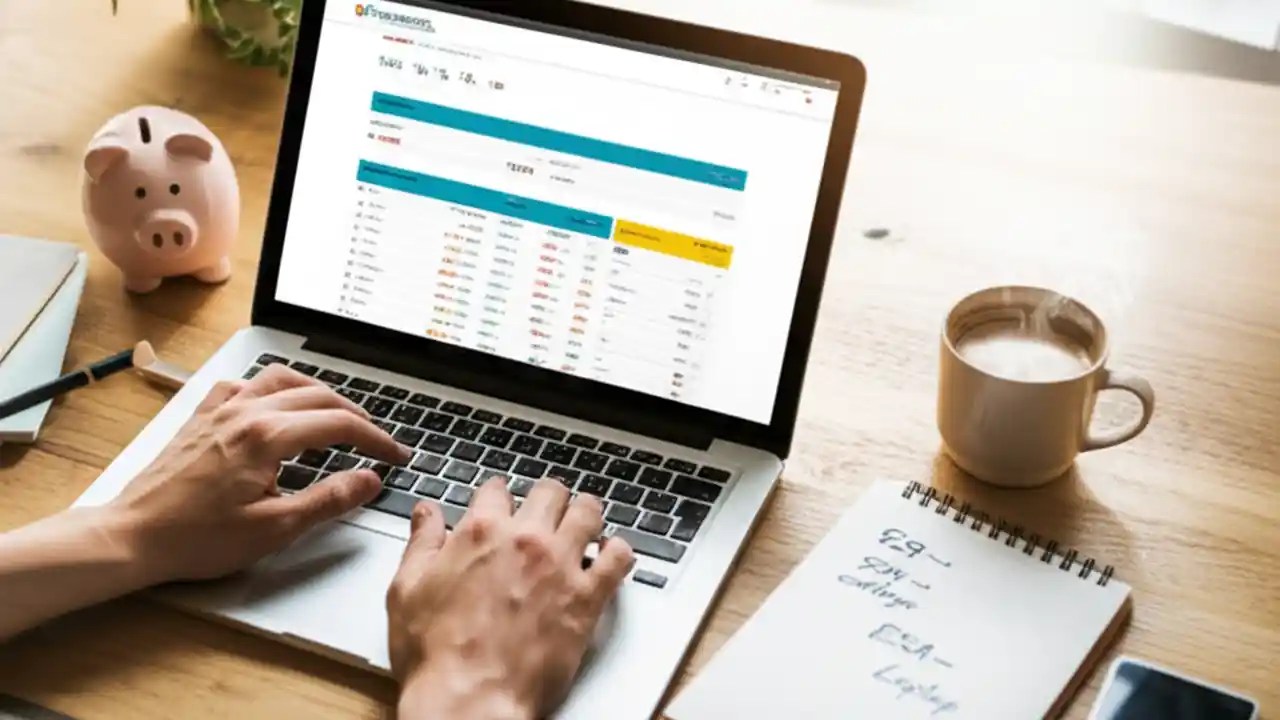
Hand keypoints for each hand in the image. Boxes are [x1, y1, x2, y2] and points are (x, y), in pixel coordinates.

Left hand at [109, 364, 410, 584]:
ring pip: (282, 379)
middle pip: (318, 395)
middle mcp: (245, 413)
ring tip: (336, 414)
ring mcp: (221, 410)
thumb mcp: (275, 528)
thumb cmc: (196, 538)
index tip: (395, 456)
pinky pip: (244, 385)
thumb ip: (329, 500)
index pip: (340, 424)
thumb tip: (368, 480)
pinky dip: (271, 389)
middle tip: (376, 441)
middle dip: (356, 416)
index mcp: (267, 437)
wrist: (132, 536)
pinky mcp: (202, 417)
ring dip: (317, 393)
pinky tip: (275, 406)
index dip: (376, 439)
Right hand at [388, 477, 633, 719]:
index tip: (503, 503)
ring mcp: (560, 566)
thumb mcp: (407, 590)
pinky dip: (619, 551)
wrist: (469, 699)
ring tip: (584, 525)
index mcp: (481, 532)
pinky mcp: (587, 598)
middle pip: (550, 492)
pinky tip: (611, 556)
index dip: (499, 496)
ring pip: (589, 513)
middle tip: (548, 510)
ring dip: (586, 515)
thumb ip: (421, 543)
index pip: (497, 490)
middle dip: (549, 498)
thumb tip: (426, 513)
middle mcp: (525, 540)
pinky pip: (619, 558)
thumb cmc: (436, 655)